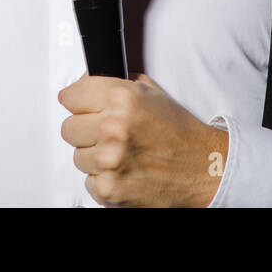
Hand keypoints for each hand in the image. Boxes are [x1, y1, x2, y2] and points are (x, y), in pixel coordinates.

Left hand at [59, 72, 228, 207]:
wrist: (203, 167)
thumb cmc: (178, 132)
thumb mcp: (151, 92)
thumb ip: (115, 84)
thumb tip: (82, 83)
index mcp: (122, 98)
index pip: (71, 95)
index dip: (77, 101)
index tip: (80, 105)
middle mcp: (114, 128)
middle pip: (68, 128)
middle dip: (84, 129)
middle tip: (105, 132)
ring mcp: (110, 160)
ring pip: (77, 157)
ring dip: (94, 156)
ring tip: (121, 153)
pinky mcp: (109, 188)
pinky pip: (88, 181)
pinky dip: (103, 178)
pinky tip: (124, 170)